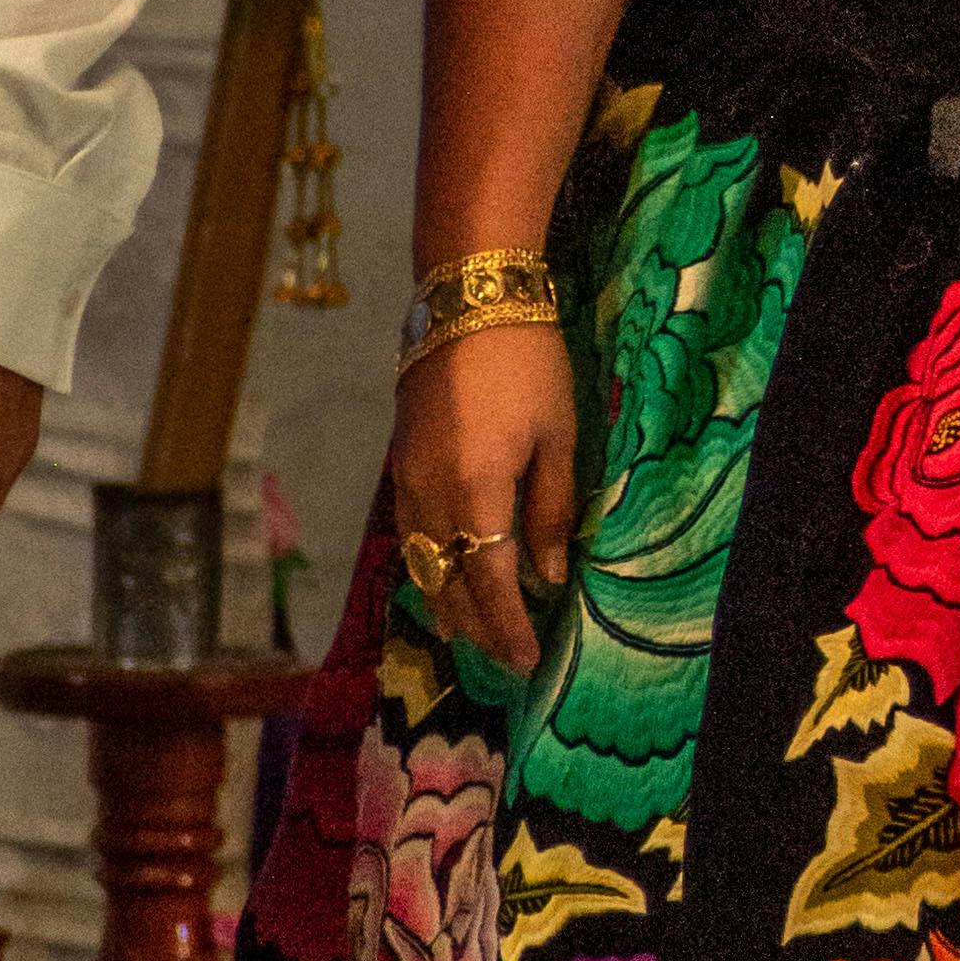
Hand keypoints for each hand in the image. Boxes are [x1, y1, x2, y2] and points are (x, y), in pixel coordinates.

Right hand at [395, 326, 581, 678]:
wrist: (468, 300)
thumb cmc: (530, 363)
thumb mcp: (559, 436)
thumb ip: (551, 511)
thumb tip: (548, 576)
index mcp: (477, 490)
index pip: (491, 581)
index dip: (508, 627)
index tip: (527, 661)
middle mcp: (431, 494)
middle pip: (450, 581)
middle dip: (479, 626)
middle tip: (506, 660)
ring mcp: (407, 478)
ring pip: (421, 562)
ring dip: (446, 602)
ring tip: (471, 636)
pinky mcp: (400, 461)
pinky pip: (409, 533)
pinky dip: (428, 565)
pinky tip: (443, 577)